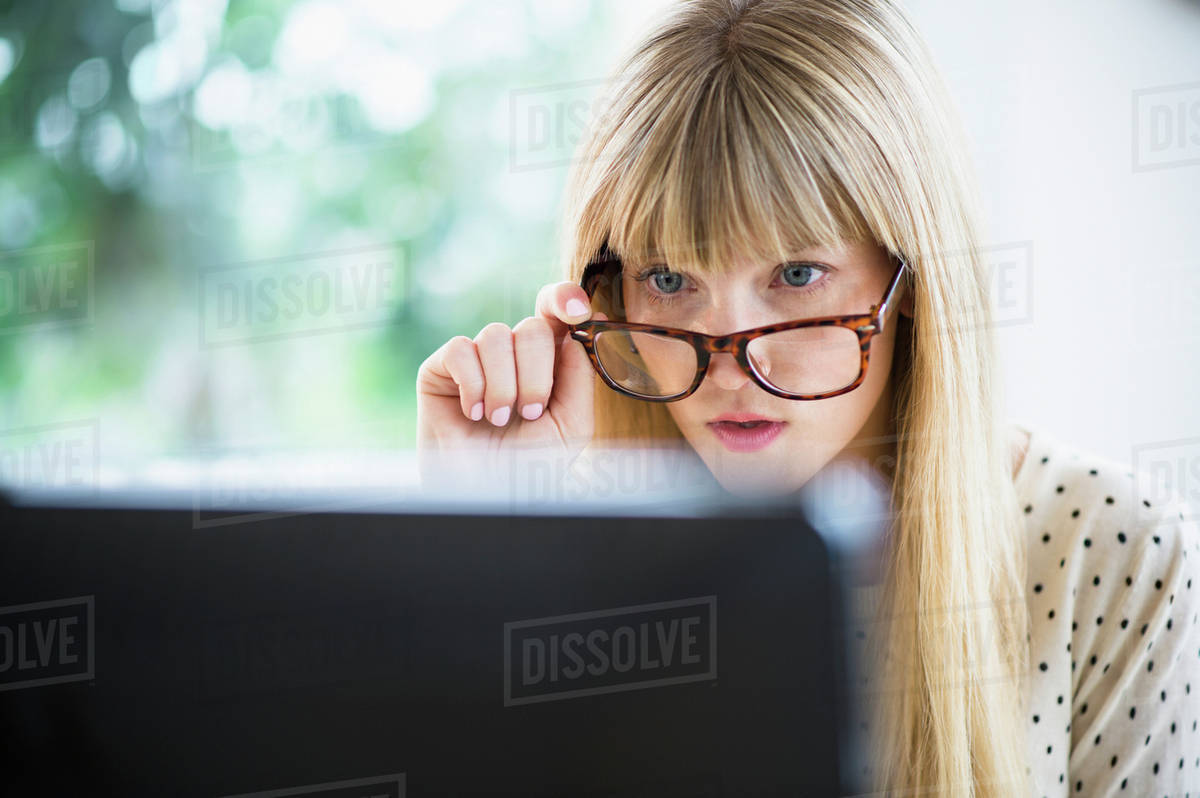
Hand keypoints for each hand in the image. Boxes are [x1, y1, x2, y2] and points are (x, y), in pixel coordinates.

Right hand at [415, 279, 606, 490]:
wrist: (486, 494)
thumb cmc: (529, 466)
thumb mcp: (571, 424)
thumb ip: (580, 377)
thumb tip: (575, 333)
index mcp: (547, 363)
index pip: (555, 312)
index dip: (565, 299)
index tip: (579, 311)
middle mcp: (512, 356)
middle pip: (532, 327)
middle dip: (536, 373)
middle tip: (530, 413)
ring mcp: (476, 360)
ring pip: (496, 335)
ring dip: (504, 385)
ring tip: (499, 420)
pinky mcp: (440, 369)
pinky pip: (460, 349)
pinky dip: (473, 383)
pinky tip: (473, 413)